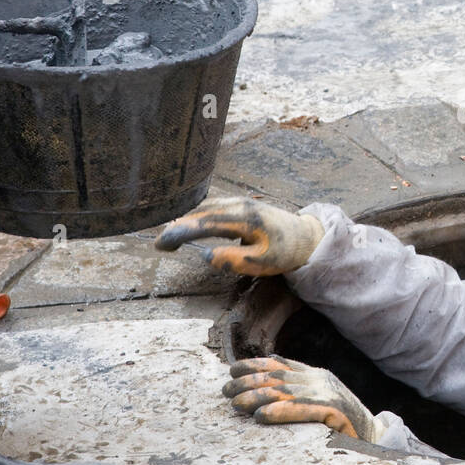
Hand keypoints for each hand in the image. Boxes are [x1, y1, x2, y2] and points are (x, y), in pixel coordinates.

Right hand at [154, 197, 324, 276]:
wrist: (305, 236)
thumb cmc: (285, 251)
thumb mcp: (262, 262)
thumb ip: (234, 260)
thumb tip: (205, 255)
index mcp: (244, 219)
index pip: (204, 224)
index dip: (180, 233)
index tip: (161, 244)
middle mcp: (239, 205)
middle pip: (200, 213)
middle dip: (177, 228)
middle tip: (159, 246)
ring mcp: (239, 202)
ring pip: (204, 208)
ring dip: (186, 221)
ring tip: (169, 238)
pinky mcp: (239, 204)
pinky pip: (212, 207)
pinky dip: (196, 216)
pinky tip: (188, 226)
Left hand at [223, 356, 385, 441]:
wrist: (375, 437)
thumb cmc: (343, 422)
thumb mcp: (319, 398)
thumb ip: (299, 387)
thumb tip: (271, 371)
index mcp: (317, 375)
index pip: (281, 364)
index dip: (255, 365)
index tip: (233, 369)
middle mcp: (321, 380)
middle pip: (279, 377)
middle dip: (249, 381)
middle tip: (226, 389)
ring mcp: (329, 395)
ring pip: (285, 392)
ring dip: (257, 397)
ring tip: (236, 403)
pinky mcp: (335, 413)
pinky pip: (301, 411)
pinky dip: (279, 412)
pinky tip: (260, 417)